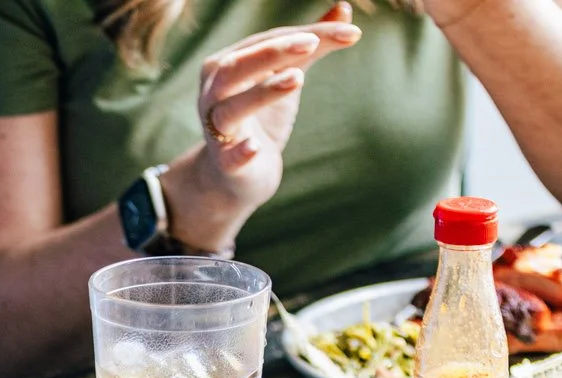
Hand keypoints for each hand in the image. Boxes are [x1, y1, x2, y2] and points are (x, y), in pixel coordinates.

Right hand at [159, 4, 359, 252]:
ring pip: (231, 108)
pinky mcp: (226, 164)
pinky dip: (241, 151)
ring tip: (297, 79)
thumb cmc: (260, 119)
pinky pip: (229, 157)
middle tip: (311, 43)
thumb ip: (310, 45)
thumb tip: (343, 9)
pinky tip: (255, 147)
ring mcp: (216, 130)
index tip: (349, 31)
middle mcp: (213, 94)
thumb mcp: (286, 76)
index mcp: (224, 66)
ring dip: (262, 93)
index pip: (263, 42)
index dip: (301, 35)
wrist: (238, 176)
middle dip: (272, 53)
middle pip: (235, 67)